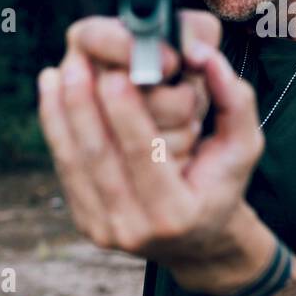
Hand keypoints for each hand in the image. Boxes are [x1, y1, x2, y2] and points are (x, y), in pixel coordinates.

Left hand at [36, 15, 264, 270]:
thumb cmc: (221, 184)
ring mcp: (105, 230)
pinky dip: (55, 128)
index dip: (126, 114)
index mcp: (177, 214)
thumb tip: (203, 54)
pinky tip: (51, 93)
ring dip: (60, 114)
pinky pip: (65, 168)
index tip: (114, 73)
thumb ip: (234, 99)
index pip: (144, 155)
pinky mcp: (86, 221)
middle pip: (100, 158)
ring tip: (55, 73)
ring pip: (74, 162)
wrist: (198, 241)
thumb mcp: (243, 146)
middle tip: (75, 62)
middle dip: (83, 106)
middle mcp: (136, 230)